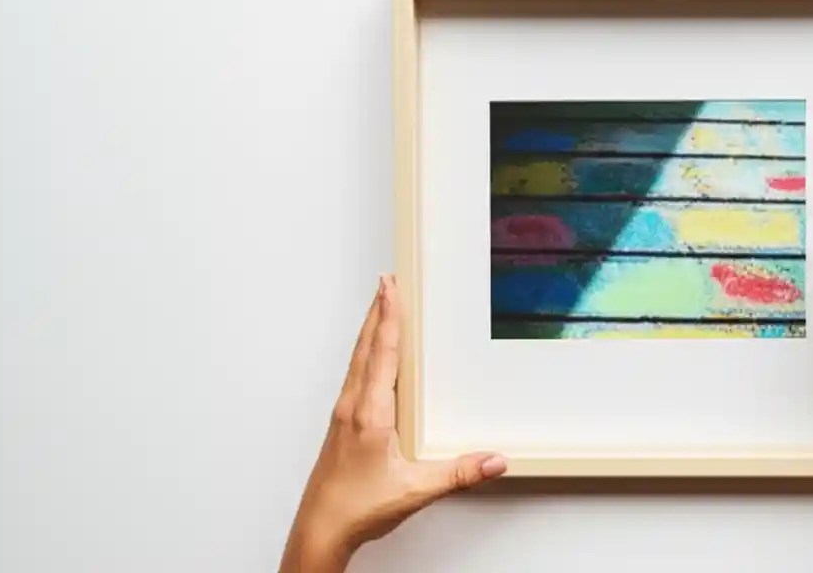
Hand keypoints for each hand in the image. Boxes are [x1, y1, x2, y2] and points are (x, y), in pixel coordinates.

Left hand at [280, 275, 506, 572]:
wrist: (320, 530)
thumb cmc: (355, 508)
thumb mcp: (415, 490)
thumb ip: (458, 473)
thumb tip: (493, 460)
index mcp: (370, 412)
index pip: (383, 352)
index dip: (389, 316)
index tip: (391, 286)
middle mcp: (353, 407)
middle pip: (366, 346)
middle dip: (378, 312)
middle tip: (386, 282)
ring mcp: (344, 415)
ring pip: (357, 360)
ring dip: (370, 331)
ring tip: (379, 310)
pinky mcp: (342, 425)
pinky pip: (354, 376)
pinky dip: (364, 355)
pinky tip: (370, 360)